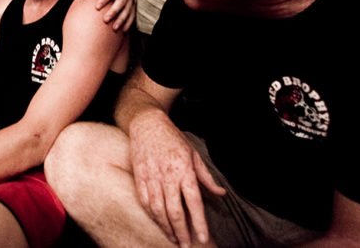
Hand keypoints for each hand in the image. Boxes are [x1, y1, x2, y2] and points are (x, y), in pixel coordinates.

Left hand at [84, 0, 134, 31]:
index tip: (96, 7)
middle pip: (121, 1)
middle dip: (114, 11)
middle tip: (105, 20)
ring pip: (128, 10)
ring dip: (121, 19)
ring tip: (114, 28)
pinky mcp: (134, 5)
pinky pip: (132, 15)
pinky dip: (128, 23)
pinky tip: (123, 30)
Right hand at [129, 112, 224, 246]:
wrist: (147, 124)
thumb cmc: (172, 138)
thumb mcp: (194, 154)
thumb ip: (206, 177)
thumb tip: (221, 194)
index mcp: (184, 170)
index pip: (193, 202)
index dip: (198, 222)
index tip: (202, 237)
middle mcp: (167, 176)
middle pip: (174, 211)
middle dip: (181, 231)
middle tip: (186, 245)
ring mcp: (151, 178)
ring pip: (158, 210)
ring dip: (166, 227)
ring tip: (174, 238)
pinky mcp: (139, 178)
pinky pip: (145, 202)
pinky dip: (152, 216)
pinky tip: (159, 223)